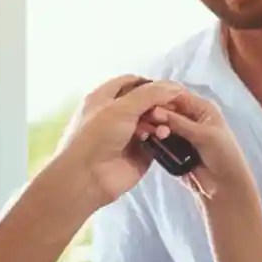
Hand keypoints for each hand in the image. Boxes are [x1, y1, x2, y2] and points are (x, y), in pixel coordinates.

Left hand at [54, 75, 185, 206]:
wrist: (86, 178)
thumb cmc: (97, 137)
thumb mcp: (121, 108)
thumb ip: (150, 94)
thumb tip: (175, 87)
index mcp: (105, 97)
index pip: (133, 82)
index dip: (152, 84)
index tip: (170, 89)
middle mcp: (117, 114)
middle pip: (147, 102)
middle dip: (161, 104)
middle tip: (172, 109)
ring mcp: (129, 134)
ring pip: (154, 121)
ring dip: (162, 121)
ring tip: (163, 127)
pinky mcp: (140, 153)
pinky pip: (157, 141)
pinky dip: (163, 138)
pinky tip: (163, 138)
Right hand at [144, 90, 253, 199]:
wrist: (225, 186)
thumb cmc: (224, 156)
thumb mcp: (203, 135)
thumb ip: (179, 123)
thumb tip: (155, 111)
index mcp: (203, 109)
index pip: (178, 96)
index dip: (162, 97)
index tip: (145, 100)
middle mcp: (191, 118)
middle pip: (167, 109)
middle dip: (156, 114)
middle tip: (143, 119)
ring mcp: (182, 134)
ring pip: (162, 125)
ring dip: (154, 128)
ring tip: (145, 131)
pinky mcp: (175, 149)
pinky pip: (161, 141)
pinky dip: (154, 140)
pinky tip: (146, 140)